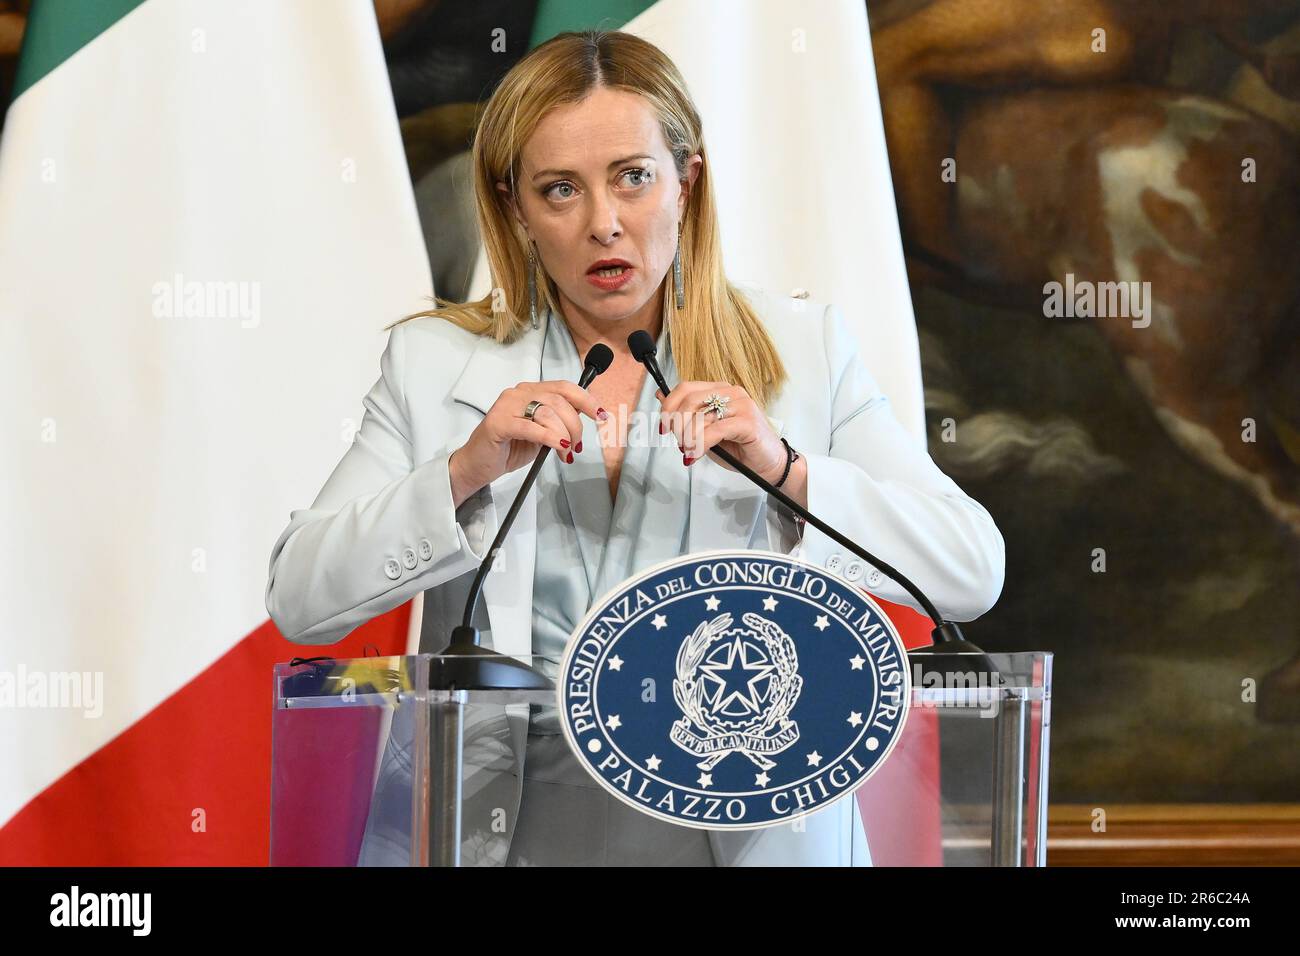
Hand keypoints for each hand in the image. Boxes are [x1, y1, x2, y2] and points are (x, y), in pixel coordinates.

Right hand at [449, 380, 606, 503]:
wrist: (478, 464)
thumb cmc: (509, 448)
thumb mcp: (542, 433)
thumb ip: (558, 421)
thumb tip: (584, 416)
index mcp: (529, 391)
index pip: (563, 387)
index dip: (586, 400)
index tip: (601, 415)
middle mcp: (518, 393)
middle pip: (559, 401)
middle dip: (575, 426)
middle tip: (576, 446)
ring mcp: (506, 406)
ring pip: (548, 413)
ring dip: (564, 435)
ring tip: (564, 453)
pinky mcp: (498, 423)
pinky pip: (532, 427)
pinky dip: (550, 438)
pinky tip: (558, 447)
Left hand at [654, 381, 786, 482]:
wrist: (768, 465)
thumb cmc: (739, 449)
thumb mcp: (705, 432)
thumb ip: (687, 416)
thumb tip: (660, 398)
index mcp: (720, 390)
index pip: (686, 388)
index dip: (669, 406)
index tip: (663, 426)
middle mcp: (731, 393)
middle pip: (690, 400)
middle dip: (677, 425)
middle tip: (679, 443)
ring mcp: (742, 405)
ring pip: (701, 416)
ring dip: (688, 437)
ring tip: (689, 451)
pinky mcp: (748, 422)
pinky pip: (715, 430)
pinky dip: (700, 444)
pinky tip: (696, 454)